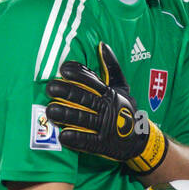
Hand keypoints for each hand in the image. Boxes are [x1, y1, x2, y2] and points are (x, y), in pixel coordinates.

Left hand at [45, 41, 167, 174]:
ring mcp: (105, 127)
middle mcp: (107, 108)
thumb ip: (112, 67)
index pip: (92, 80)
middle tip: (50, 88)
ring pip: (83, 118)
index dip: (78, 74)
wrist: (138, 140)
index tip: (63, 69)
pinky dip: (76, 138)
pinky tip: (63, 135)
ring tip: (50, 110)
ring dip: (66, 114)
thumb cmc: (125, 110)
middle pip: (84, 98)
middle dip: (66, 92)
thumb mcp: (122, 88)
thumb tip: (102, 45)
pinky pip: (88, 141)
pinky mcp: (103, 144)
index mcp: (109, 93)